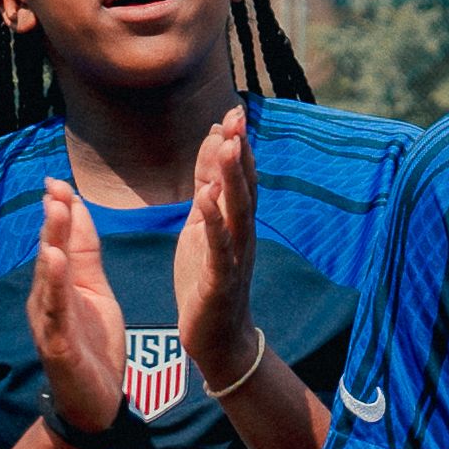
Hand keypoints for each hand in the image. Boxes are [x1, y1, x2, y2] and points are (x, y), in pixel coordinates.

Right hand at [28, 180, 131, 444]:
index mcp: (58, 285)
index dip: (60, 211)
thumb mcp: (94, 291)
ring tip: (55, 212)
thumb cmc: (92, 346)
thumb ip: (85, 254)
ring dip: (51, 243)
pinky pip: (55, 312)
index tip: (58, 181)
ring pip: (48, 278)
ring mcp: (49, 322)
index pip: (58, 241)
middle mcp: (47, 299)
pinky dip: (53, 286)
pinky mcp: (57, 345)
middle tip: (55, 187)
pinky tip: (54, 262)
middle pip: (49, 252)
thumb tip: (77, 208)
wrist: (95, 403)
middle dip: (53, 219)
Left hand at [175, 111, 266, 397]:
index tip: (231, 111)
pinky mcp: (221, 280)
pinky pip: (219, 247)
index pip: (238, 176)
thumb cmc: (208, 280)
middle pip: (244, 187)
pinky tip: (206, 199)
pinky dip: (213, 222)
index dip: (236, 144)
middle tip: (236, 116)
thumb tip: (214, 144)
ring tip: (230, 146)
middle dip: (240, 152)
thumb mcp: (203, 226)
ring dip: (234, 178)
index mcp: (234, 222)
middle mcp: (242, 235)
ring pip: (237, 211)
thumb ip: (209, 187)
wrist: (217, 338)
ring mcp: (235, 257)